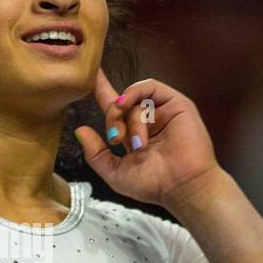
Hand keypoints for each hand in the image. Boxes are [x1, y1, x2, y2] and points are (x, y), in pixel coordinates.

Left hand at [72, 67, 226, 210]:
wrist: (182, 187)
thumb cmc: (153, 185)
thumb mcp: (115, 172)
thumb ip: (95, 153)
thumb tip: (80, 130)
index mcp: (134, 135)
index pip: (114, 108)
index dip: (101, 91)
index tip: (90, 75)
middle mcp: (148, 121)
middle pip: (119, 105)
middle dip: (112, 119)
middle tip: (116, 139)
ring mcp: (162, 112)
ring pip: (132, 99)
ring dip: (128, 119)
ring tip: (135, 142)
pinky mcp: (176, 104)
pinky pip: (149, 87)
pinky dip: (134, 92)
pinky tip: (126, 104)